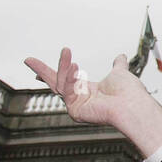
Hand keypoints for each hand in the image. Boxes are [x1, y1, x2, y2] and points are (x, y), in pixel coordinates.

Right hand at [24, 48, 145, 128]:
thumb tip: (121, 56)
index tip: (39, 69)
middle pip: (56, 84)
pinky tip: (74, 66)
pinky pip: (67, 90)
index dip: (56, 72)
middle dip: (42, 71)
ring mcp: (77, 106)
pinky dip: (69, 77)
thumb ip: (118, 66)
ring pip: (61, 83)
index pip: (67, 81)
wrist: (133, 104)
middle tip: (28, 60)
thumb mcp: (120, 73)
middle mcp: (81, 99)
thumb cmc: (130, 93)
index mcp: (89, 91)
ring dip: (63, 66)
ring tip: (66, 51)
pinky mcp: (75, 111)